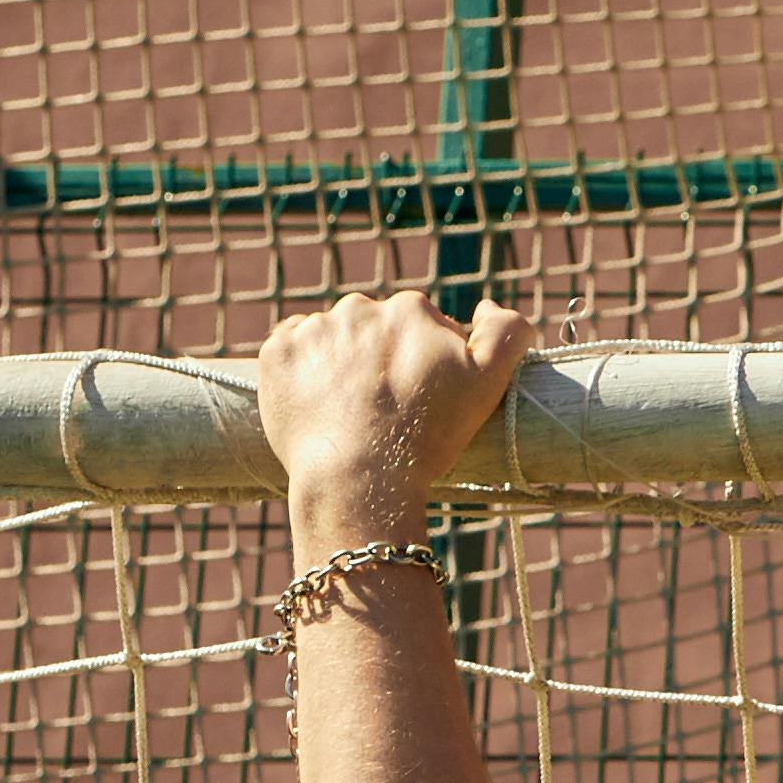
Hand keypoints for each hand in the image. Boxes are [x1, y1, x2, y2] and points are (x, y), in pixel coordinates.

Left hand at [256, 290, 533, 554]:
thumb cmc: (427, 436)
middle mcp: (359, 307)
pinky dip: (304, 371)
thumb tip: (487, 304)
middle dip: (382, 359)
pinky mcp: (276, 353)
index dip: (427, 364)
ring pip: (334, 339)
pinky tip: (320, 404)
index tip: (424, 400)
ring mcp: (313, 329)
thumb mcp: (489, 384)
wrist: (357, 479)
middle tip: (388, 410)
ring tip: (352, 412)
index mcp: (410, 309)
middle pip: (376, 330)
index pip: (423, 328)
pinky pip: (293, 350)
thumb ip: (507, 333)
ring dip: (342, 363)